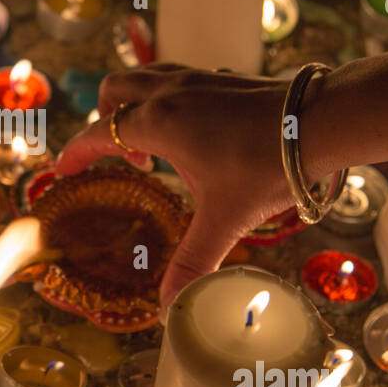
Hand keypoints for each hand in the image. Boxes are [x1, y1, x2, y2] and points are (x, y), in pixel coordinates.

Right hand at [56, 65, 295, 306]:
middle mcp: (172, 91)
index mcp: (158, 122)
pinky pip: (182, 78)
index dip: (77, 154)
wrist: (322, 122)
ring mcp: (201, 78)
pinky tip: (199, 130)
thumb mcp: (224, 219)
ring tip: (157, 142)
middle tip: (127, 158)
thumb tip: (168, 310)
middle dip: (107, 118)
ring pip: (148, 76)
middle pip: (117, 90)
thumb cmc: (267, 166)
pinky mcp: (227, 77)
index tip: (65, 172)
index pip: (99, 133)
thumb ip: (192, 262)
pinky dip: (172, 98)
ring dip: (138, 102)